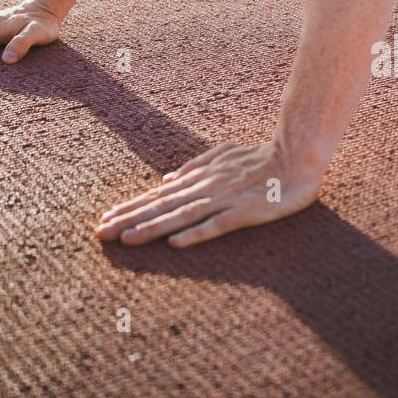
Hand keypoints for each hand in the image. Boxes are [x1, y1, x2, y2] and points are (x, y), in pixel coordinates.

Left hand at [96, 141, 322, 247]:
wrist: (298, 154)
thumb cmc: (263, 157)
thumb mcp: (224, 155)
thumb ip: (195, 166)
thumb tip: (166, 179)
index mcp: (201, 177)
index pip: (159, 194)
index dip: (131, 207)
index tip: (105, 218)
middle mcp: (207, 188)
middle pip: (162, 206)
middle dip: (129, 219)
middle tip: (99, 234)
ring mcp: (226, 200)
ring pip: (182, 215)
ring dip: (152, 228)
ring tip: (125, 240)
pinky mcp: (247, 212)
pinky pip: (218, 225)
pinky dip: (197, 233)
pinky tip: (176, 244)